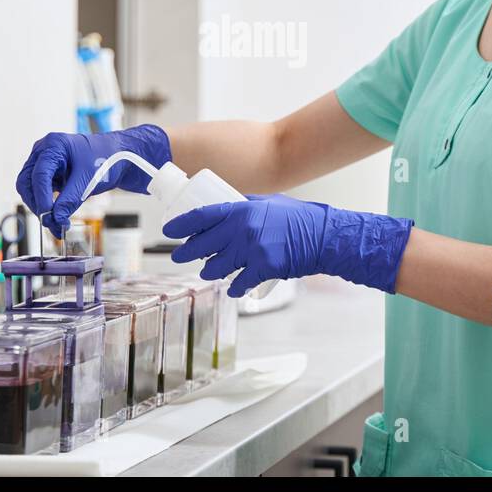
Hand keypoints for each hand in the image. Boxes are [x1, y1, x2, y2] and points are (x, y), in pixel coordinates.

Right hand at [15, 124, 170, 234]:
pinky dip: (46, 205)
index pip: (40, 174)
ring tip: (57, 225)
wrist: (119, 157)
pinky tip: (58, 217)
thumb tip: (55, 219)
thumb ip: (70, 199)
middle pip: (27, 182)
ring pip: (30, 189)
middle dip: (37, 204)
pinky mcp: (49, 174)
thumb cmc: (107, 158)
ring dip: (40, 207)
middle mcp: (44, 151)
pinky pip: (40, 192)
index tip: (49, 216)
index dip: (42, 198)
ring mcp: (45, 162)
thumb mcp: (89, 179)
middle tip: (51, 224)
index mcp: (54, 145)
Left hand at [163, 194, 413, 297]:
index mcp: (242, 210)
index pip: (202, 216)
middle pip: (202, 245)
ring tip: (209, 270)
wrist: (323, 237)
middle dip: (186, 253)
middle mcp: (242, 230)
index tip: (168, 230)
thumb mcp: (268, 203)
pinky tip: (234, 289)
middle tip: (179, 256)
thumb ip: (246, 205)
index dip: (181, 225)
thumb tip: (226, 207)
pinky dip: (235, 288)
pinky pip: (239, 283)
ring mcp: (251, 252)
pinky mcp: (262, 270)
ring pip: (216, 267)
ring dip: (209, 270)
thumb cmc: (298, 218)